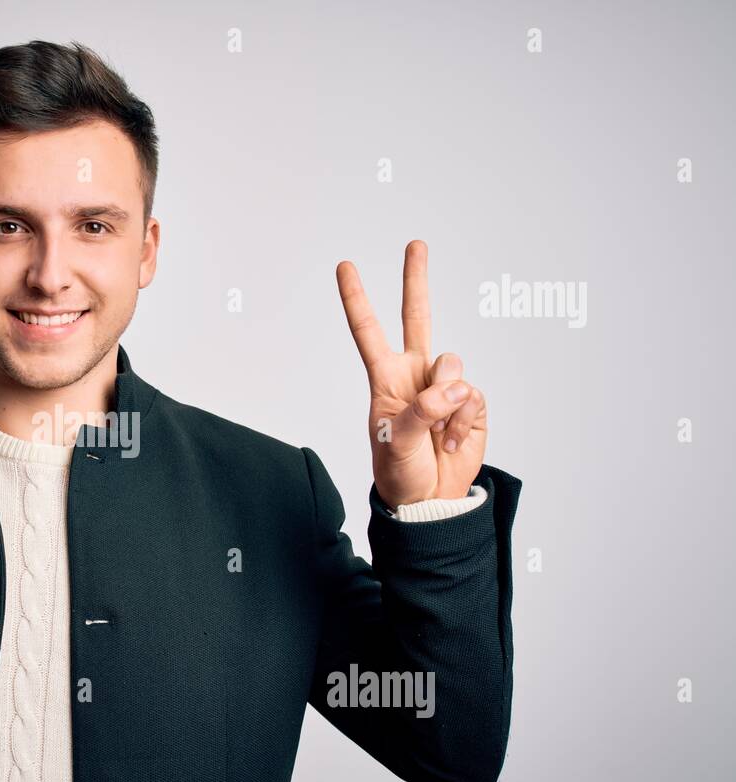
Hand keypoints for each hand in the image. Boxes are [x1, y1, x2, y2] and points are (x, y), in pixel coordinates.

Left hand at [335, 240, 486, 506]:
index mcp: (385, 379)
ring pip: (452, 364)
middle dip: (416, 280)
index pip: (368, 332)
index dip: (357, 300)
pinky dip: (463, 421)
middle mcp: (414, 374)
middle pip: (417, 317)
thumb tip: (452, 387)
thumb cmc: (400, 472)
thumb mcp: (395, 443)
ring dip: (446, 401)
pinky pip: (473, 395)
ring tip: (436, 433)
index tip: (345, 266)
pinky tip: (452, 441)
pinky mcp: (471, 402)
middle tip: (415, 244)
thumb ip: (420, 411)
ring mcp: (444, 386)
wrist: (430, 500)